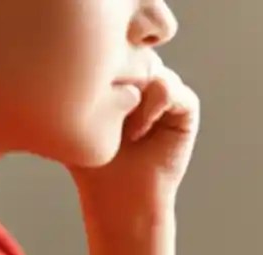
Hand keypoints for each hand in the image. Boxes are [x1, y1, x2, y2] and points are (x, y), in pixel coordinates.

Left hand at [72, 55, 200, 225]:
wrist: (120, 196)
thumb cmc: (92, 162)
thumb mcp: (77, 118)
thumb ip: (81, 83)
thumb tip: (84, 58)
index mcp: (117, 78)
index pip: (109, 49)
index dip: (96, 70)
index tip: (82, 103)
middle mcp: (143, 80)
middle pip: (131, 54)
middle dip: (115, 79)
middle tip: (103, 111)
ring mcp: (166, 92)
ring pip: (152, 67)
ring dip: (133, 95)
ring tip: (121, 128)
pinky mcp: (186, 109)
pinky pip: (171, 88)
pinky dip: (153, 106)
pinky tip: (138, 131)